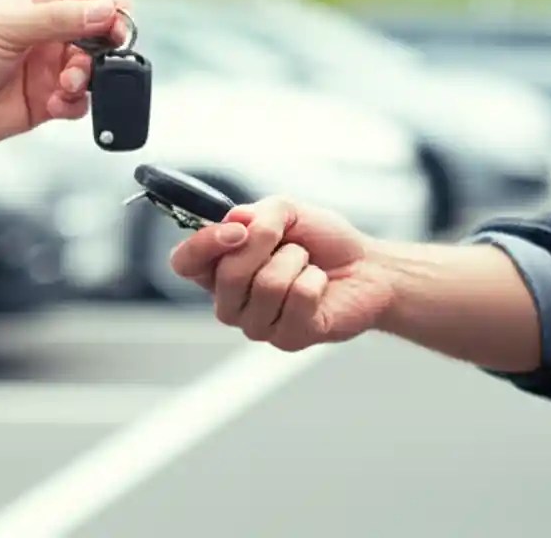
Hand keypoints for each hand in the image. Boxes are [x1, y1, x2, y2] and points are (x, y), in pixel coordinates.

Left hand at [0, 0, 132, 147]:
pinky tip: (54, 104)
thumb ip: (60, 18)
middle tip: (102, 57)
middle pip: (99, 33)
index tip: (121, 20)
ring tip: (66, 84)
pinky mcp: (44, 102)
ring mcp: (46, 69)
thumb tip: (106, 10)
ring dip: (87, 79)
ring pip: (92, 71)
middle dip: (106, 46)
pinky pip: (77, 103)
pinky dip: (74, 104)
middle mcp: (46, 35)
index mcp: (36, 3)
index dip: (111, 4)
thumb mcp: (7, 25)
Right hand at [168, 196, 397, 351]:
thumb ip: (257, 213)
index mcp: (219, 268)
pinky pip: (298, 299)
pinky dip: (316, 280)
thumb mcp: (286, 211)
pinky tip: (319, 284)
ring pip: (267, 287)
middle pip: (227, 277)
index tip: (239, 230)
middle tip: (288, 240)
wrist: (367, 267)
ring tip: (306, 263)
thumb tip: (237, 222)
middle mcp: (230, 301)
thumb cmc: (322, 241)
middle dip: (265, 246)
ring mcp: (257, 325)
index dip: (204, 245)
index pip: (184, 262)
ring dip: (296, 261)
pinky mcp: (288, 338)